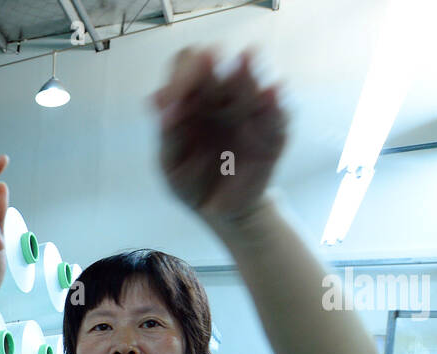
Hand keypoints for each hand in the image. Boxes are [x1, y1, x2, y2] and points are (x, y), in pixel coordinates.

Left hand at [152, 47, 287, 225]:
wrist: (220, 211)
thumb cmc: (192, 181)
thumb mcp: (171, 164)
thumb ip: (168, 135)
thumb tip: (158, 103)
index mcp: (192, 98)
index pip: (187, 65)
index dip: (181, 73)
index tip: (171, 100)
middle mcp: (222, 97)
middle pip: (218, 65)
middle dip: (210, 66)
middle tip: (207, 61)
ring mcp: (249, 111)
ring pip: (251, 81)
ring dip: (246, 72)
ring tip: (244, 59)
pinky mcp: (272, 133)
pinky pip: (278, 114)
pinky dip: (275, 102)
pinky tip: (272, 90)